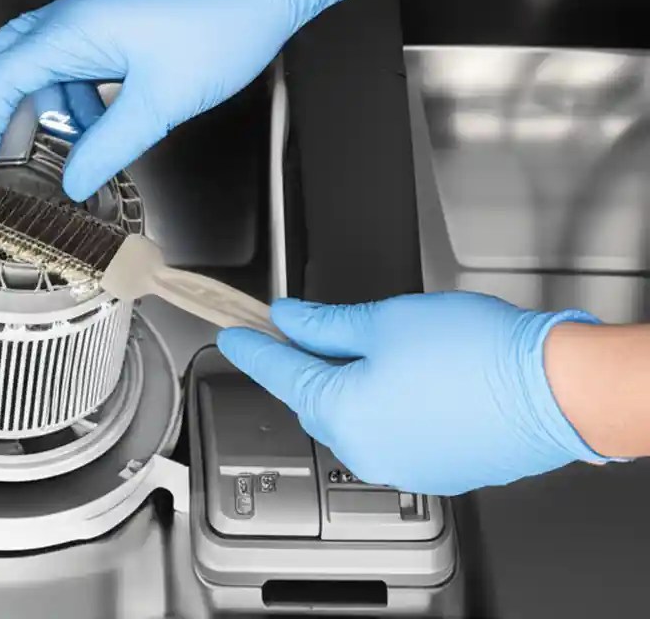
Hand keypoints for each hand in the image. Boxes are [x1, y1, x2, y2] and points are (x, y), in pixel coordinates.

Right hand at [0, 0, 370, 199]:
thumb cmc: (224, 23)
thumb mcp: (163, 102)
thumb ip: (110, 146)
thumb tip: (75, 181)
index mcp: (75, 29)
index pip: (2, 83)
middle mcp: (73, 17)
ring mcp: (90, 18)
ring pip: (33, 66)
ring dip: (27, 113)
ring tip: (34, 156)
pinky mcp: (110, 23)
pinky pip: (68, 64)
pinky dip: (68, 102)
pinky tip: (88, 130)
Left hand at [216, 293, 608, 495]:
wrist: (555, 391)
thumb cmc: (478, 355)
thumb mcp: (386, 320)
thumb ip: (326, 324)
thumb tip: (290, 319)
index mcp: (339, 412)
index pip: (278, 373)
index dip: (252, 349)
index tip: (234, 336)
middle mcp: (362, 450)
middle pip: (315, 398)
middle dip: (309, 363)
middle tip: (308, 328)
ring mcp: (398, 466)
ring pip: (354, 418)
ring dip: (353, 386)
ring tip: (382, 348)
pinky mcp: (432, 471)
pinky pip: (391, 435)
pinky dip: (388, 407)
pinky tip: (412, 381)